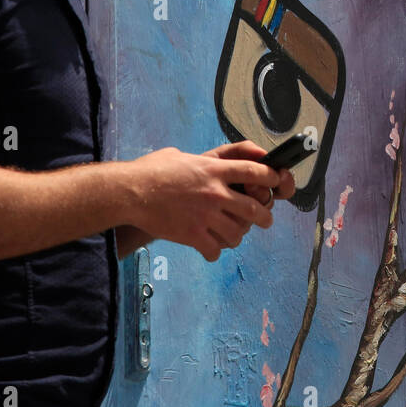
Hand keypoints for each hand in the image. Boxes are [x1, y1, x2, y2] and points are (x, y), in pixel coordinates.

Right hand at [124, 143, 289, 261]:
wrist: (129, 192)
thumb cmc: (152, 170)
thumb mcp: (182, 154)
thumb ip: (205, 159)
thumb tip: (221, 160)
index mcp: (214, 169)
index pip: (255, 171)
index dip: (271, 177)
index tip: (276, 182)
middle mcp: (215, 192)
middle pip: (255, 207)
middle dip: (264, 217)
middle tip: (265, 220)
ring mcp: (205, 215)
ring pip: (238, 232)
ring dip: (238, 235)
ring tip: (233, 235)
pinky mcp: (192, 234)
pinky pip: (215, 249)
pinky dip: (215, 251)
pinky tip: (209, 248)